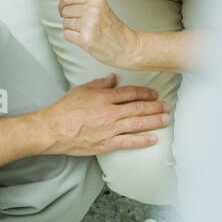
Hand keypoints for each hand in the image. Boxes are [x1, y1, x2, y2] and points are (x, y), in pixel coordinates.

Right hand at [40, 74, 168, 155]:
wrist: (53, 129)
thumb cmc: (65, 109)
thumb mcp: (81, 89)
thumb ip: (99, 84)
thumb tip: (113, 78)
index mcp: (104, 97)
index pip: (130, 93)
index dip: (145, 93)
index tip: (154, 94)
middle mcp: (110, 112)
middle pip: (138, 108)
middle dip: (155, 107)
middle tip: (167, 106)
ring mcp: (109, 129)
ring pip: (137, 123)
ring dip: (154, 121)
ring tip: (166, 119)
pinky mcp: (107, 144)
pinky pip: (129, 142)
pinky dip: (143, 140)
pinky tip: (154, 138)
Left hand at [59, 0, 140, 68]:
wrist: (126, 46)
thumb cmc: (113, 26)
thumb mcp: (99, 3)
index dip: (63, 4)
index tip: (66, 8)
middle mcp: (93, 10)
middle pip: (65, 10)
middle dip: (69, 17)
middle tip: (80, 21)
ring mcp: (89, 25)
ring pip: (65, 23)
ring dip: (71, 28)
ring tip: (84, 29)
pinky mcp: (85, 39)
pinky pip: (67, 35)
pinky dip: (72, 37)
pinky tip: (83, 36)